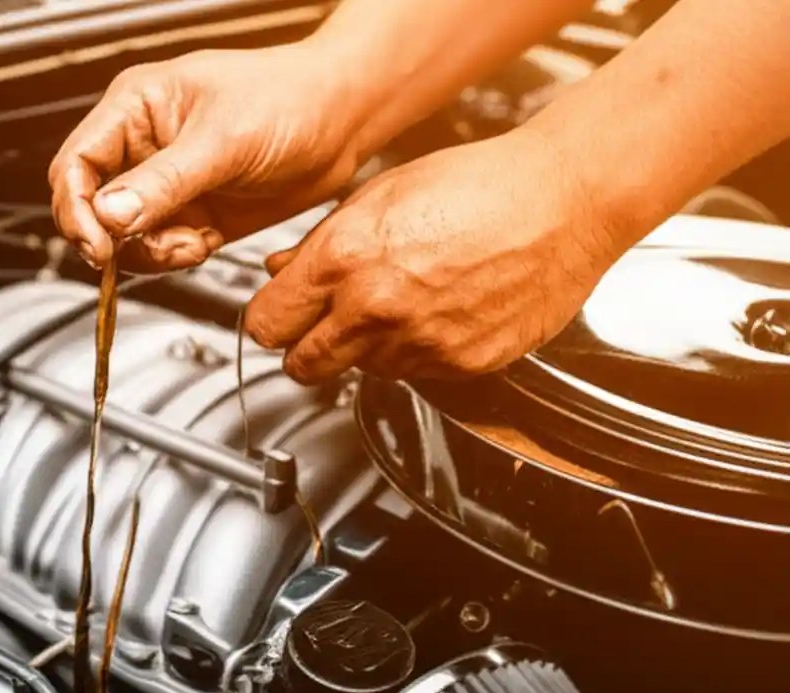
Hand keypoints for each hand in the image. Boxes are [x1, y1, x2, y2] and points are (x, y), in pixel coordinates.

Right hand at [49, 43, 375, 271]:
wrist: (346, 122)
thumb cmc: (292, 98)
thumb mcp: (223, 140)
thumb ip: (164, 182)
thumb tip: (110, 215)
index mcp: (135, 108)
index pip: (76, 164)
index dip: (76, 208)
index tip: (99, 244)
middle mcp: (144, 146)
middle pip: (94, 207)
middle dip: (118, 237)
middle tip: (152, 249)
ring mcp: (169, 183)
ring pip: (128, 236)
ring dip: (152, 252)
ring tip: (189, 243)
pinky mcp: (194, 213)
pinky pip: (163, 248)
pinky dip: (177, 256)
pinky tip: (205, 242)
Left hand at [245, 128, 630, 381]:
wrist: (560, 200)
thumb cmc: (477, 185)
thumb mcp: (378, 195)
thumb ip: (320, 243)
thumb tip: (281, 271)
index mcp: (342, 258)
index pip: (266, 323)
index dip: (271, 320)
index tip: (279, 317)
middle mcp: (374, 307)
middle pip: (301, 366)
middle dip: (305, 349)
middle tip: (322, 327)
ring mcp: (417, 341)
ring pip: (360, 371)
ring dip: (367, 349)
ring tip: (403, 301)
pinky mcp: (459, 364)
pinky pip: (414, 373)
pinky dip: (416, 352)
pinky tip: (438, 311)